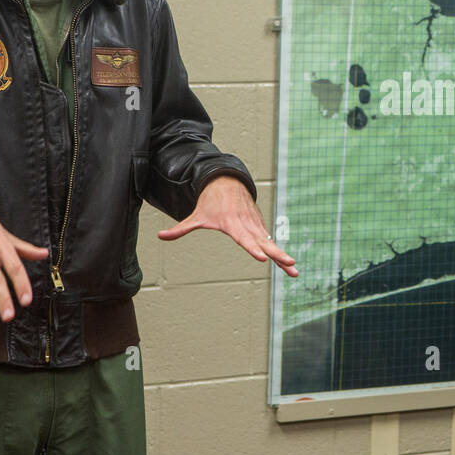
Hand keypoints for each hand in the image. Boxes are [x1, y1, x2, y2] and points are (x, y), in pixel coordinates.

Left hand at [157, 175, 298, 276]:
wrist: (227, 183)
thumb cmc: (210, 203)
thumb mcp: (196, 216)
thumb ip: (180, 229)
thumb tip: (160, 236)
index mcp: (233, 224)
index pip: (244, 239)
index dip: (252, 248)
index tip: (261, 258)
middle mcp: (248, 225)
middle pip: (265, 243)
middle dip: (278, 254)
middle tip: (291, 264)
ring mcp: (256, 226)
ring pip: (272, 244)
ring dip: (283, 257)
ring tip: (294, 271)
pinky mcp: (260, 227)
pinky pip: (271, 242)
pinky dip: (280, 253)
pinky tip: (289, 266)